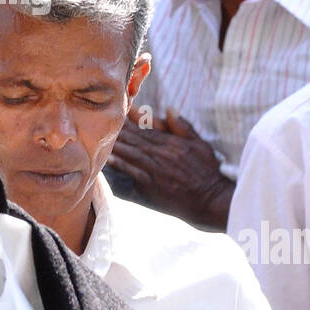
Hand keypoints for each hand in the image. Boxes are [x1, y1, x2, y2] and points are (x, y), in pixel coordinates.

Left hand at [107, 109, 234, 229]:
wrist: (210, 200)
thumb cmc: (208, 172)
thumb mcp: (200, 144)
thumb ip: (183, 126)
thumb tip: (168, 109)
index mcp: (171, 142)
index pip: (145, 128)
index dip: (130, 119)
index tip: (118, 111)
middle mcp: (160, 153)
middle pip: (134, 138)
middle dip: (117, 129)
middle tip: (100, 120)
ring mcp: (154, 170)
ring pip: (129, 152)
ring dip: (114, 144)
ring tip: (98, 136)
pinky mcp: (150, 186)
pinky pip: (130, 172)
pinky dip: (119, 165)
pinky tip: (107, 159)